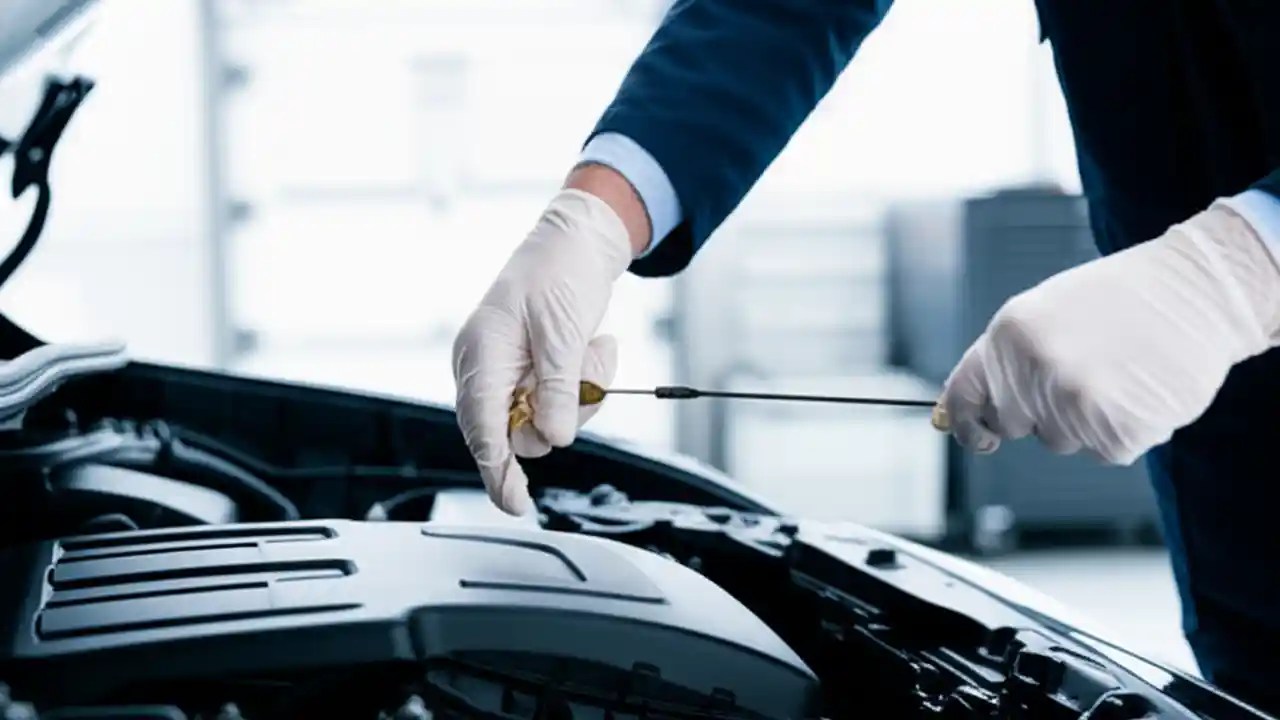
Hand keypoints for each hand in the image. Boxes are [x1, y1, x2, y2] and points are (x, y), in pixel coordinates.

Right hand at [452, 188, 635, 514]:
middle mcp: (486, 370)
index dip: (497, 472)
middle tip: (587, 373)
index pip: (482, 429)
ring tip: (593, 348)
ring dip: (582, 394)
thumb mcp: (564, 331)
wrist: (576, 242)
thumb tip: (556, 438)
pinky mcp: (530, 375)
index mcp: (480, 355)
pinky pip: (559, 403)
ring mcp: (508, 374)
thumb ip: (558, 388)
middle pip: (520, 431)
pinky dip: (584, 383)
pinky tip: (591, 347)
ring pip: (545, 421)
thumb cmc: (558, 271)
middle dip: (565, 411)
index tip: (515, 504)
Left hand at [940, 204, 1279, 463]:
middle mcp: (1031, 370)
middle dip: (1041, 412)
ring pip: (1061, 441)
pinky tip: (1141, 391)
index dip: (968, 424)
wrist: (1198, 290)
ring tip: (1119, 373)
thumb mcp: (1046, 312)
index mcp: (1007, 336)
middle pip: (1016, 425)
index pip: (964, 397)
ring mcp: (1071, 403)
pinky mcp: (1114, 431)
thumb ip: (1007, 359)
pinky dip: (1125, 431)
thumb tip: (965, 411)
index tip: (981, 438)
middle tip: (1084, 375)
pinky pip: (1105, 451)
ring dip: (1086, 421)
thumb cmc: (1122, 298)